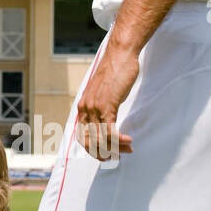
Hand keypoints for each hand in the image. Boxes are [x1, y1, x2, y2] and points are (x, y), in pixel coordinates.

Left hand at [76, 38, 137, 158]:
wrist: (120, 55)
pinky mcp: (107, 105)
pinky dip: (118, 140)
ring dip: (115, 147)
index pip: (82, 137)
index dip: (93, 150)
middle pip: (90, 142)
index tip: (106, 153)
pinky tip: (128, 140)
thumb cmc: (115, 71)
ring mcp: (95, 108)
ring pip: (101, 139)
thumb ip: (100, 106)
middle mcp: (85, 109)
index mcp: (82, 107)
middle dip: (104, 153)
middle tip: (118, 155)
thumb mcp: (103, 92)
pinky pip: (110, 131)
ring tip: (128, 147)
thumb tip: (105, 119)